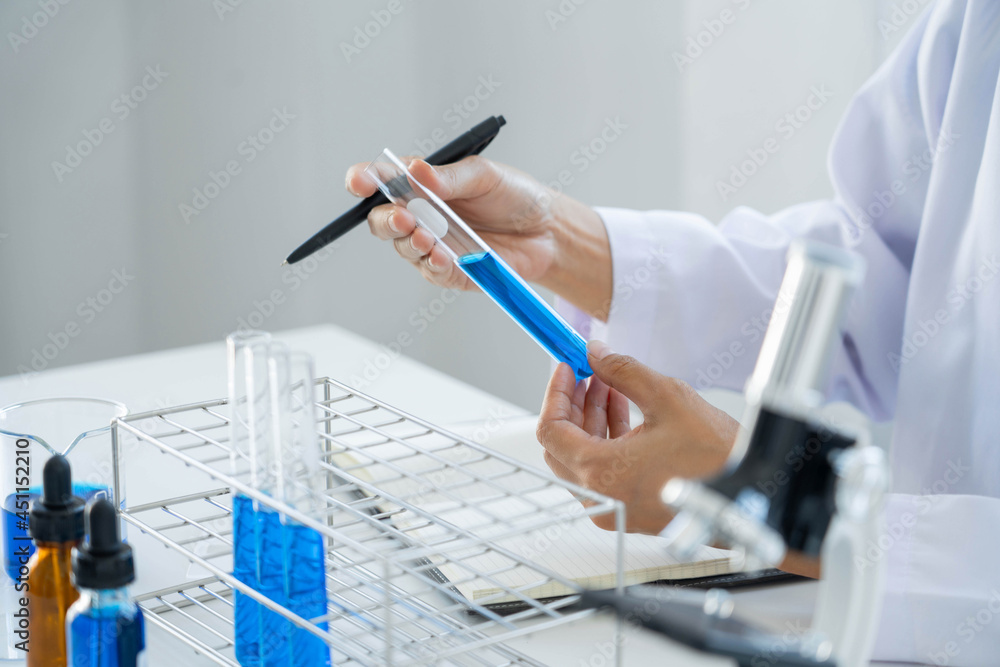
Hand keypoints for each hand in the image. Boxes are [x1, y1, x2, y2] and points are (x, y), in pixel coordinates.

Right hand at [345, 156, 613, 318]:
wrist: (547, 231)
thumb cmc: (514, 196)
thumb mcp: (484, 176)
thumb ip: (449, 177)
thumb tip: (416, 171)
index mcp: (423, 185)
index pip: (382, 180)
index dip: (364, 179)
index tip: (360, 181)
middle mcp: (421, 215)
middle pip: (382, 219)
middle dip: (386, 219)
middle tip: (403, 218)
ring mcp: (433, 245)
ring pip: (403, 247)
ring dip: (411, 242)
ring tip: (430, 237)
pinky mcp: (449, 271)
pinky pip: (430, 270)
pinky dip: (433, 263)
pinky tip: (443, 256)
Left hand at [537, 340, 821, 578]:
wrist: (754, 497)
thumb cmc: (719, 458)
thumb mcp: (667, 398)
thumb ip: (622, 371)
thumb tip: (595, 353)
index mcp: (601, 473)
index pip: (550, 429)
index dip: (555, 392)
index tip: (567, 368)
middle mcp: (601, 498)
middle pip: (560, 445)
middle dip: (571, 404)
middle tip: (586, 374)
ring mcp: (615, 509)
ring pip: (581, 459)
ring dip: (589, 419)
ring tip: (609, 385)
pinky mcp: (631, 511)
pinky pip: (602, 473)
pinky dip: (605, 440)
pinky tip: (624, 410)